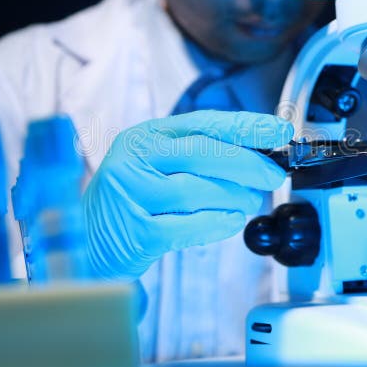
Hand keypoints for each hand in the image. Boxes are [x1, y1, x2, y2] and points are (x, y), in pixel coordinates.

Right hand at [83, 110, 291, 279]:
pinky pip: (190, 226)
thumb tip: (259, 154)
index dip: (246, 126)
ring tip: (248, 202)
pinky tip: (230, 221)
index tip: (279, 131)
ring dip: (235, 197)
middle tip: (274, 176)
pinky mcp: (136, 231)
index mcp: (143, 136)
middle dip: (248, 164)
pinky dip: (218, 224)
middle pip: (204, 153)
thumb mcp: (156, 166)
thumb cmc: (133, 202)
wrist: (86, 244)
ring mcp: (132, 195)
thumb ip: (198, 156)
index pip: (203, 123)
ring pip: (198, 190)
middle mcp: (133, 159)